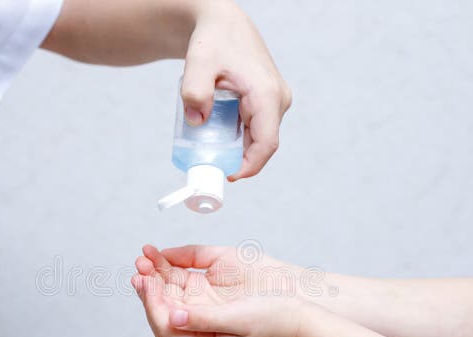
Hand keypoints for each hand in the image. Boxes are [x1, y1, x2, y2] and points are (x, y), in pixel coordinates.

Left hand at [131, 244, 304, 336]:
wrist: (303, 311)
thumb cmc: (276, 319)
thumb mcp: (238, 319)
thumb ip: (203, 319)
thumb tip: (174, 318)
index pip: (167, 328)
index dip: (152, 305)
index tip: (145, 282)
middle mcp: (202, 335)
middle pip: (164, 313)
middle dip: (148, 291)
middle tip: (138, 269)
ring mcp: (207, 317)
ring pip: (172, 298)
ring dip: (157, 279)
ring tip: (144, 259)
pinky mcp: (214, 301)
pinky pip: (185, 288)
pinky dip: (171, 273)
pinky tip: (161, 259)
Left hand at [182, 1, 291, 179]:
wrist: (222, 23)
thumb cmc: (213, 39)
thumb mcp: (199, 62)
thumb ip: (195, 91)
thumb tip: (196, 121)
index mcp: (267, 95)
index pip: (266, 143)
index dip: (249, 166)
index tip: (227, 176)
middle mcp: (277, 101)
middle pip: (261, 145)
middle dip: (236, 160)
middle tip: (207, 165)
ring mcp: (274, 103)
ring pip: (257, 139)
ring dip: (234, 149)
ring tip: (207, 148)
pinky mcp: (267, 103)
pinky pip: (254, 130)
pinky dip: (235, 138)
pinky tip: (215, 136)